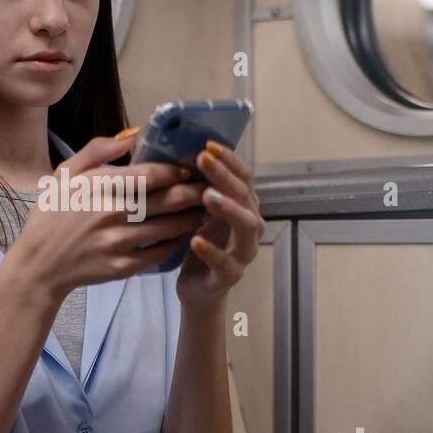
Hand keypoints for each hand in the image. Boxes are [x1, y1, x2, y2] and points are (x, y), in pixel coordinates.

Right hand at [4, 131, 207, 303]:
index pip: (150, 174)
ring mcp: (118, 243)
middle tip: (210, 187)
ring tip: (205, 209)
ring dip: (192, 217)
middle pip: (168, 199)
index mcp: (99, 187)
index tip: (187, 169)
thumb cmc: (52, 216)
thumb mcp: (65, 174)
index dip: (175, 170)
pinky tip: (184, 235)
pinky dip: (177, 243)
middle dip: (195, 192)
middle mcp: (111, 214)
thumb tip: (135, 134)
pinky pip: (161, 253)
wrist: (38, 266)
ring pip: (170, 227)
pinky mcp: (122, 267)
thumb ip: (98, 150)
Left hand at [176, 140, 263, 310]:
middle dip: (225, 176)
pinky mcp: (230, 275)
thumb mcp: (199, 212)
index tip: (208, 144)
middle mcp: (250, 225)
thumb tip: (181, 153)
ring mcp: (244, 251)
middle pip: (245, 196)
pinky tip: (195, 240)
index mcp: (244, 206)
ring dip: (228, 208)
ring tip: (207, 196)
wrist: (198, 288)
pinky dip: (211, 250)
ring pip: (245, 226)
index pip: (243, 177)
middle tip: (204, 160)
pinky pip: (225, 262)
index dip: (229, 160)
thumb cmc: (200, 243)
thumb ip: (198, 188)